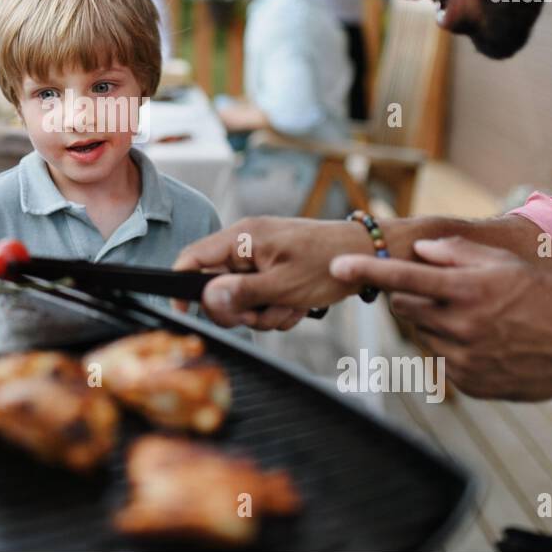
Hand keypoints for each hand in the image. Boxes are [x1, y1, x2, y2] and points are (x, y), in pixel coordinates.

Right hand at [172, 216, 369, 328]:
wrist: (369, 254)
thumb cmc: (331, 262)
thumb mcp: (283, 285)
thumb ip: (241, 293)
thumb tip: (206, 300)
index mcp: (242, 238)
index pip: (192, 258)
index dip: (182, 286)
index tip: (185, 313)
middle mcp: (246, 245)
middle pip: (217, 286)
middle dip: (240, 309)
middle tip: (263, 312)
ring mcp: (260, 257)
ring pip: (241, 298)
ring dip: (263, 312)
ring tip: (290, 306)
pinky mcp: (274, 269)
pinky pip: (260, 297)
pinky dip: (276, 307)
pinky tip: (298, 305)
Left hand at [328, 236, 551, 399]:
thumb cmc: (545, 298)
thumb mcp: (505, 265)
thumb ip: (457, 253)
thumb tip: (419, 250)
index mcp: (466, 290)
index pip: (403, 277)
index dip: (366, 270)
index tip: (336, 266)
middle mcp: (459, 325)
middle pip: (406, 307)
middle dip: (413, 296)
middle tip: (444, 293)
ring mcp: (463, 358)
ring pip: (424, 335)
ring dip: (437, 324)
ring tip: (478, 321)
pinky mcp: (468, 383)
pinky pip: (443, 361)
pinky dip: (454, 350)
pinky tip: (487, 344)